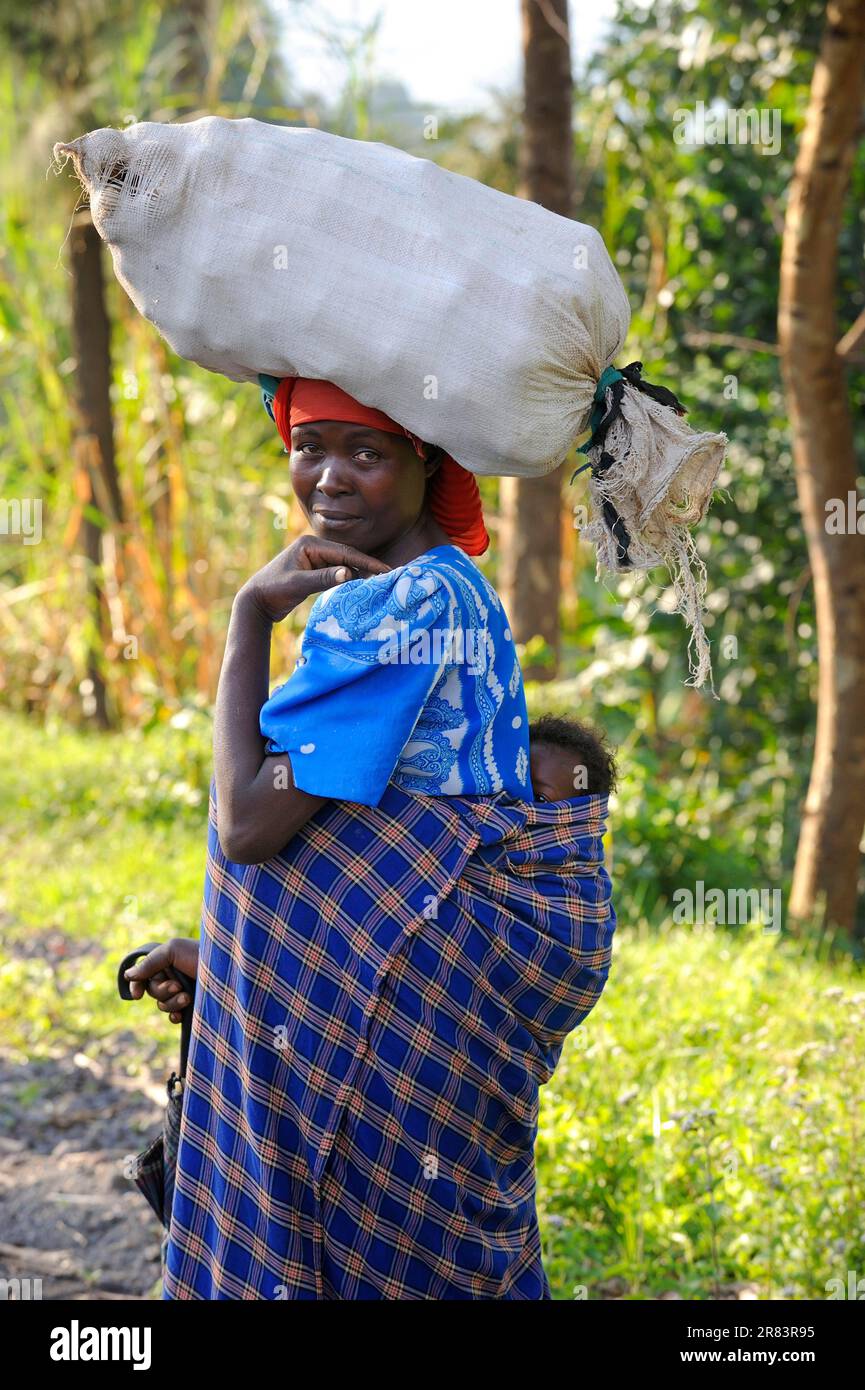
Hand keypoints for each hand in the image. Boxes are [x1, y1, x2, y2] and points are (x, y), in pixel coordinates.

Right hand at [124, 938, 198, 1024]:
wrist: (231, 973)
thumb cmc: (204, 955)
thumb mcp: (174, 951)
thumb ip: (150, 962)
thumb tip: (127, 975)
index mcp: (168, 960)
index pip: (144, 974)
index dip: (137, 985)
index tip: (137, 995)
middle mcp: (174, 975)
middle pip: (152, 990)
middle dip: (162, 990)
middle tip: (178, 985)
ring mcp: (183, 991)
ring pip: (162, 1004)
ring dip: (171, 1002)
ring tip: (187, 997)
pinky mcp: (192, 1007)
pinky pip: (173, 1016)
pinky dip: (174, 1015)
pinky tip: (181, 1014)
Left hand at [240, 536, 390, 623]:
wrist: (256, 602)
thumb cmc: (273, 590)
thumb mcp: (298, 585)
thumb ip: (323, 578)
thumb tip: (349, 574)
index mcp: (310, 544)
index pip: (344, 552)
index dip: (366, 562)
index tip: (385, 570)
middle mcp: (313, 548)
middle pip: (346, 557)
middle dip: (366, 567)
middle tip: (388, 577)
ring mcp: (314, 559)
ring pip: (343, 566)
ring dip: (358, 575)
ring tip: (379, 584)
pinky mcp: (313, 571)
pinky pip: (336, 574)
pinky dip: (348, 581)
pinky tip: (360, 588)